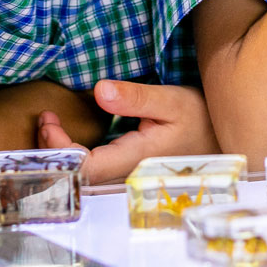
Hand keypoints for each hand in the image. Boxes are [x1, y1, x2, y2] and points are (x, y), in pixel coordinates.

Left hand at [36, 81, 218, 182]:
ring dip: (62, 151)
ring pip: (83, 174)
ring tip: (51, 124)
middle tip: (45, 119)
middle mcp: (127, 173)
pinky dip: (75, 152)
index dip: (59, 150)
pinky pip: (93, 167)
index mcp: (135, 159)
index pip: (85, 168)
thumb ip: (135, 97)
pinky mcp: (127, 168)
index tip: (51, 121)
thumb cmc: (200, 118)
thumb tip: (98, 90)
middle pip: (78, 176)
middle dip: (53, 150)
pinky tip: (70, 136)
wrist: (221, 135)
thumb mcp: (171, 101)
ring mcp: (126, 173)